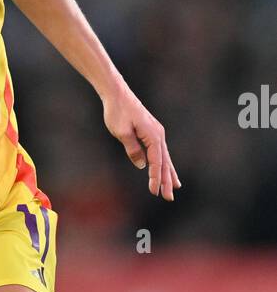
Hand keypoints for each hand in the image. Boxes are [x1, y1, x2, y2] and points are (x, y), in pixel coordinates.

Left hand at [102, 85, 180, 200]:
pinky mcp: (152, 132)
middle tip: (169, 198)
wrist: (117, 94)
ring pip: (165, 157)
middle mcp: (158, 135)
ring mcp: (157, 133)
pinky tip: (165, 169)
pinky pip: (160, 151)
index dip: (155, 178)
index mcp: (153, 136)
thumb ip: (133, 149)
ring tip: (174, 187)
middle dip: (166, 180)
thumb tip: (142, 165)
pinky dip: (164, 162)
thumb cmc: (117, 112)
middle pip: (164, 162)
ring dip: (168, 173)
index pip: (156, 162)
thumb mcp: (122, 133)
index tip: (154, 192)